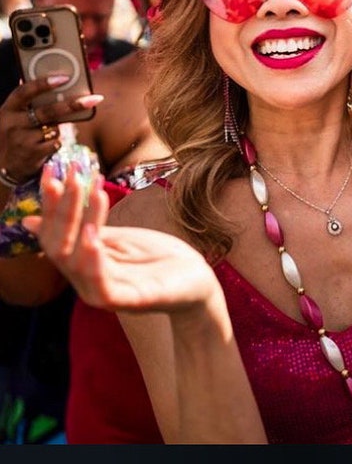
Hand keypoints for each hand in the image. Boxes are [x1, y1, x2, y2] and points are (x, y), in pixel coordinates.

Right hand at [0, 77, 103, 192]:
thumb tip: (26, 76)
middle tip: (95, 98)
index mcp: (7, 110)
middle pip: (48, 112)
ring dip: (56, 129)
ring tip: (42, 134)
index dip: (43, 83)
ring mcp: (22, 140)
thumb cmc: (11, 134)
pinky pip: (56, 143)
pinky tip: (43, 146)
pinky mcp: (32, 154)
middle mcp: (13, 124)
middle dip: (73, 104)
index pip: (24, 92)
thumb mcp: (11, 116)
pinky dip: (54, 143)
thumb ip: (23, 101)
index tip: (65, 78)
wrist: (1, 166)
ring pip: (55, 128)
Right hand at [22, 161, 218, 314]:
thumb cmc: (157, 259)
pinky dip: (93, 262)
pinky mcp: (131, 301)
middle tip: (76, 175)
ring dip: (80, 227)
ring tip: (91, 196)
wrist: (197, 282)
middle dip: (65, 208)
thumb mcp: (118, 238)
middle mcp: (86, 281)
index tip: (51, 172)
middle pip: (59, 247)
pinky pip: (103, 287)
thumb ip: (84, 227)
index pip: (53, 234)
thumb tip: (32, 219)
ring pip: (76, 264)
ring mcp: (107, 294)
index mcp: (82, 263)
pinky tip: (93, 238)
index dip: (50, 204)